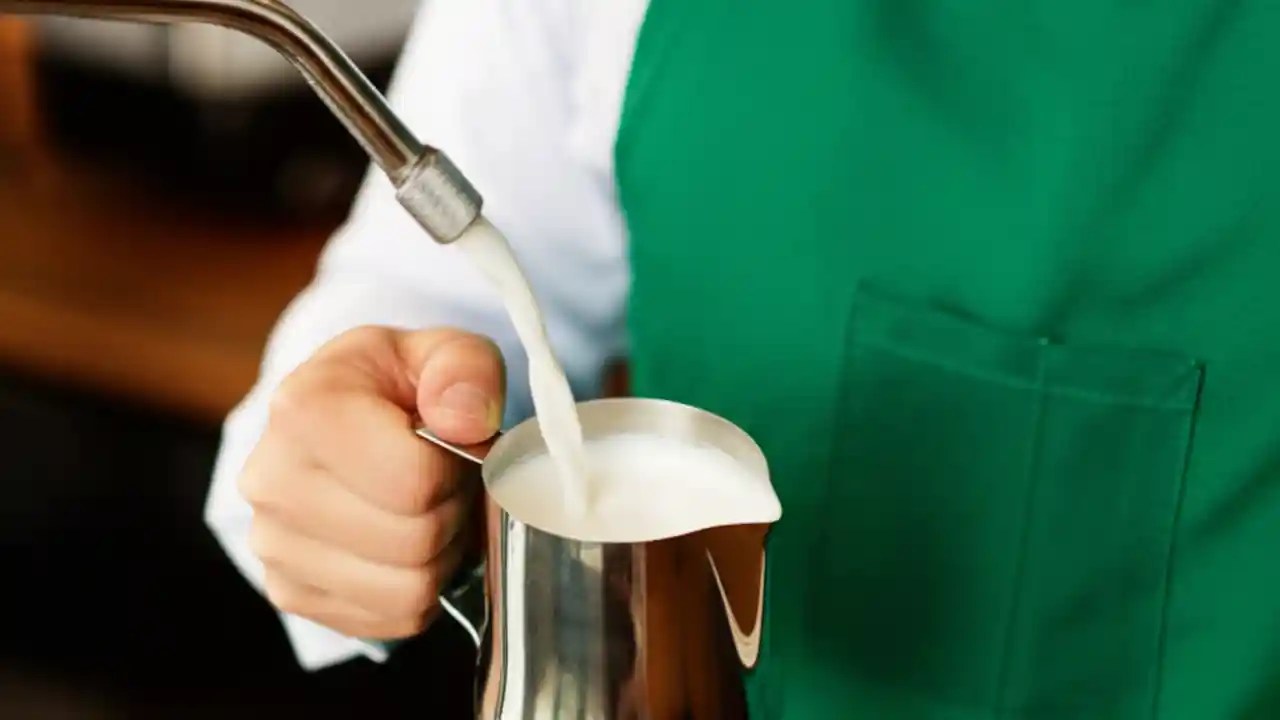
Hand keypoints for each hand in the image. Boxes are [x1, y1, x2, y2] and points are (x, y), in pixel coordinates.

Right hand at [238, 326, 503, 639]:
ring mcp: (272, 544)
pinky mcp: (289, 592)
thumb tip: (464, 417)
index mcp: (303, 408)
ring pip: (408, 590)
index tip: (451, 444)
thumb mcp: (442, 352)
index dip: (458, 468)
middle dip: (453, 513)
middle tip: (447, 482)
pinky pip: (392, 620)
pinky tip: (406, 545)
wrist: (340, 419)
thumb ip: (466, 369)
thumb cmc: (396, 386)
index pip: (416, 480)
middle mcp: (271, 480)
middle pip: (415, 540)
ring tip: (426, 510)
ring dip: (441, 556)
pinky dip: (418, 590)